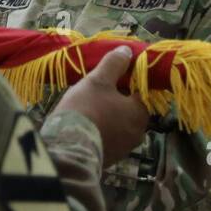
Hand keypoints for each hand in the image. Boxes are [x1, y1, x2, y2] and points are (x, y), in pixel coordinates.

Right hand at [52, 46, 149, 166]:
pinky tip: (83, 128)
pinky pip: (107, 141)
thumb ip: (114, 64)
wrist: (69, 148)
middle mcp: (138, 133)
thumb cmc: (87, 109)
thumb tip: (127, 50)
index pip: (138, 94)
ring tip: (85, 112)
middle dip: (114, 104)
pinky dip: (99, 134)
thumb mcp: (98, 80)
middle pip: (128, 112)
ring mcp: (124, 150)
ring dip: (106, 120)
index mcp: (140, 112)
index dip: (124, 85)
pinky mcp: (109, 160)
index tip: (107, 82)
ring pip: (118, 128)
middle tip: (93, 96)